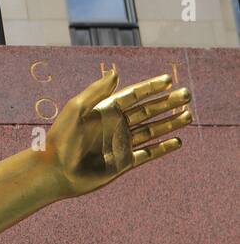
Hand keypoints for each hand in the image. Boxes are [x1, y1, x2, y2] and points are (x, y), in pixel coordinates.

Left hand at [47, 71, 191, 196]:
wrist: (55, 171)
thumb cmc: (61, 139)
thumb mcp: (76, 110)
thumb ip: (96, 92)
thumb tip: (116, 72)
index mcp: (104, 111)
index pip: (132, 95)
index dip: (150, 87)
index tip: (169, 79)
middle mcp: (115, 126)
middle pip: (147, 111)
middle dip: (167, 102)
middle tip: (187, 94)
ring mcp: (121, 144)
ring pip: (152, 130)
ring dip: (170, 122)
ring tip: (189, 115)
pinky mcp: (124, 162)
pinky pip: (148, 154)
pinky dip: (163, 148)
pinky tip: (178, 141)